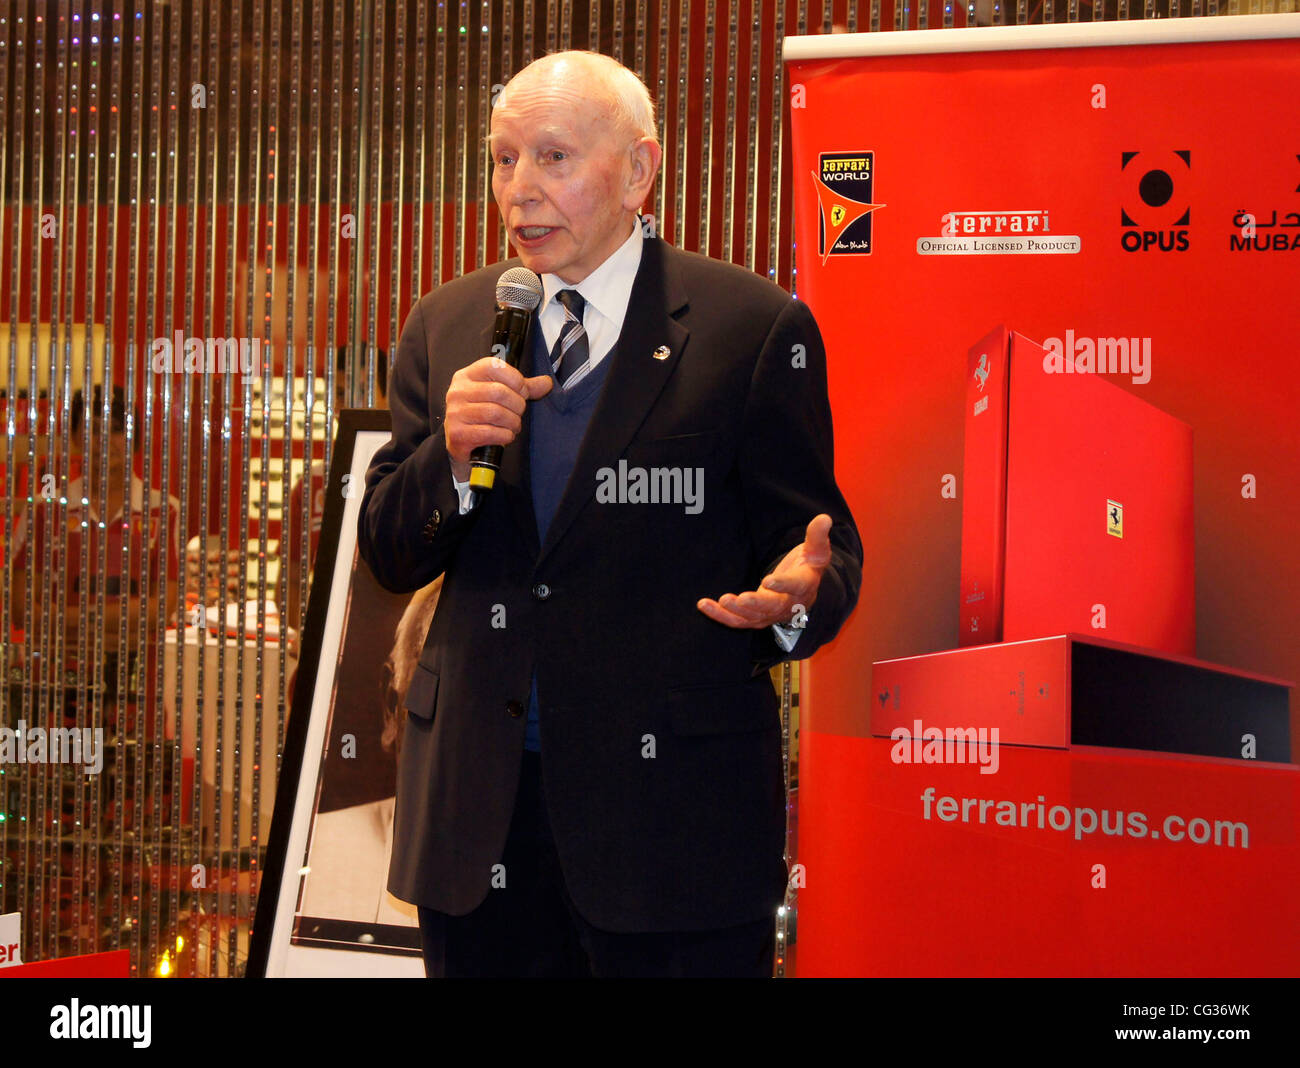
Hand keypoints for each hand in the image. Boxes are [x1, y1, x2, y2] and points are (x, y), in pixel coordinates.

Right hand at [445, 357, 553, 481]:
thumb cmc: (482, 415)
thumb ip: (523, 387)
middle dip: (517, 405)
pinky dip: (504, 436)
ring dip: (513, 422)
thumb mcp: (501, 395)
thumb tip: (546, 382)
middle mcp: (458, 391)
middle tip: (518, 413)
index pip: (495, 366)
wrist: (461, 443)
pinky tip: (504, 436)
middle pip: (498, 391)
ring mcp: (455, 412)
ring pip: (495, 413)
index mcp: (467, 375)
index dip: (516, 380)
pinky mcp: (458, 433)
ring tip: (513, 426)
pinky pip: (490, 433)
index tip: (522, 393)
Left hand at [696, 514, 832, 629]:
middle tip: (739, 599)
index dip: (782, 585)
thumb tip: (824, 518)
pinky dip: (720, 616)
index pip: (794, 586)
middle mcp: (787, 604)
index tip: (768, 581)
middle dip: (754, 604)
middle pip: (771, 607)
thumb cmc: (809, 568)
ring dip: (734, 612)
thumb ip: (817, 536)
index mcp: (803, 586)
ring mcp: (770, 614)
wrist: (805, 592)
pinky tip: (704, 605)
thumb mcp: (817, 551)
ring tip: (720, 601)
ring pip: (752, 617)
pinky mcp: (756, 618)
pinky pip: (737, 621)